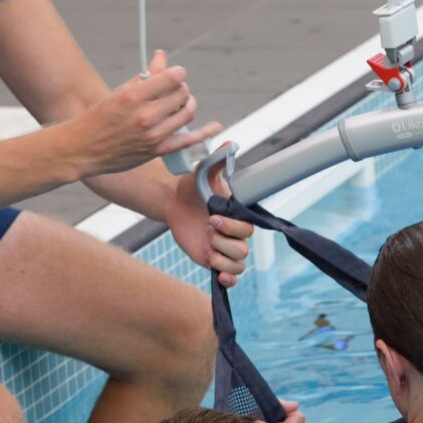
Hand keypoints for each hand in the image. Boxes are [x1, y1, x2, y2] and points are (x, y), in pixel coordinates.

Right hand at [69, 50, 220, 177]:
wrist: (83, 148)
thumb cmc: (100, 117)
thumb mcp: (120, 92)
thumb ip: (145, 76)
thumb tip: (163, 57)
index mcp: (134, 97)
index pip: (172, 77)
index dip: (178, 73)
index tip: (176, 74)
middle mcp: (145, 116)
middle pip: (182, 94)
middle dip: (181, 88)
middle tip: (174, 90)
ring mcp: (152, 135)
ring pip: (187, 114)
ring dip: (188, 105)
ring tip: (181, 103)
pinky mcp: (156, 151)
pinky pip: (188, 140)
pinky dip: (205, 133)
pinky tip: (215, 127)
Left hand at [166, 145, 251, 286]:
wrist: (175, 202)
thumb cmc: (192, 186)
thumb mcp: (203, 173)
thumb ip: (217, 162)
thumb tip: (228, 143)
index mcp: (238, 214)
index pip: (247, 228)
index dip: (232, 227)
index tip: (212, 217)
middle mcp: (236, 233)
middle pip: (243, 248)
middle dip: (222, 241)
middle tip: (206, 228)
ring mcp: (225, 248)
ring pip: (238, 263)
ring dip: (221, 259)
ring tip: (207, 249)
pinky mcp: (214, 260)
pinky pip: (232, 276)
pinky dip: (229, 279)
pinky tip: (219, 276)